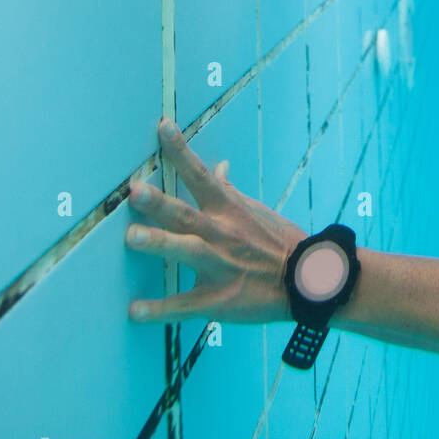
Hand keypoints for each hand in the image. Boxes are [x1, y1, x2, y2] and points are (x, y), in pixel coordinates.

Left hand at [126, 119, 306, 324]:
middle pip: (187, 214)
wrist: (306, 279)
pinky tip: (134, 311)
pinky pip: (186, 305)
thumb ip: (229, 191)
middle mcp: (222, 234)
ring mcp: (220, 266)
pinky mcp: (218, 300)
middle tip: (135, 191)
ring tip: (131, 238)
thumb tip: (219, 166)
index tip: (163, 126)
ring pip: (187, 252)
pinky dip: (160, 310)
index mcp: (229, 210)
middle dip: (161, 203)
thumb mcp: (256, 210)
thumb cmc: (278, 241)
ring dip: (160, 244)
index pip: (201, 174)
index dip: (181, 151)